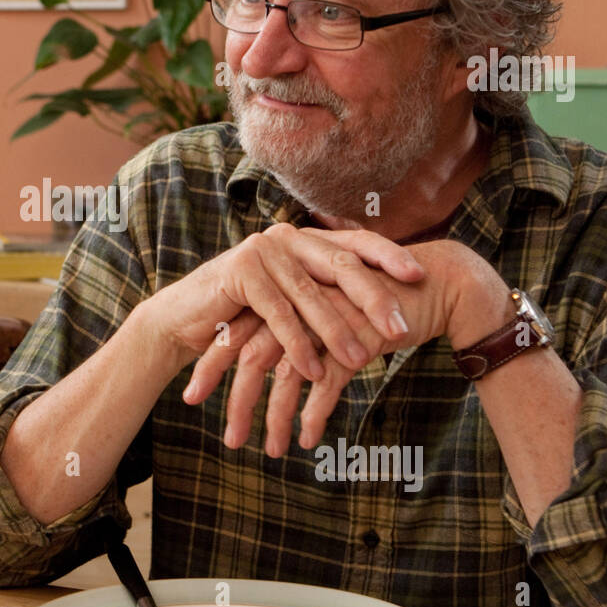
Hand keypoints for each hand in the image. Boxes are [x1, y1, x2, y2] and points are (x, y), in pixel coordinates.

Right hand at [144, 223, 426, 384]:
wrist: (184, 320)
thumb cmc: (244, 315)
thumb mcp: (291, 300)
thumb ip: (327, 294)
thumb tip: (385, 308)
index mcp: (306, 238)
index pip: (356, 243)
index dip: (390, 257)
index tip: (422, 276)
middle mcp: (287, 236)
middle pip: (341, 265)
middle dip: (374, 299)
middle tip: (403, 329)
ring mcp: (261, 250)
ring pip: (310, 294)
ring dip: (337, 331)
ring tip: (362, 360)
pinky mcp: (239, 272)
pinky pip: (278, 313)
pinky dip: (298, 344)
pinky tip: (315, 369)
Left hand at [182, 237, 504, 455]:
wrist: (432, 282)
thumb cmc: (374, 302)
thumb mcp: (326, 316)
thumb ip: (297, 334)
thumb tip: (270, 369)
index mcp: (283, 295)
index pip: (234, 333)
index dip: (212, 367)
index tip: (192, 397)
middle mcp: (298, 307)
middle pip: (251, 358)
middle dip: (237, 402)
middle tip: (228, 440)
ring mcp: (324, 322)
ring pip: (285, 378)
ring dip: (275, 419)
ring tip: (270, 452)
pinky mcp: (353, 340)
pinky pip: (325, 386)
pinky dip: (313, 415)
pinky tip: (305, 439)